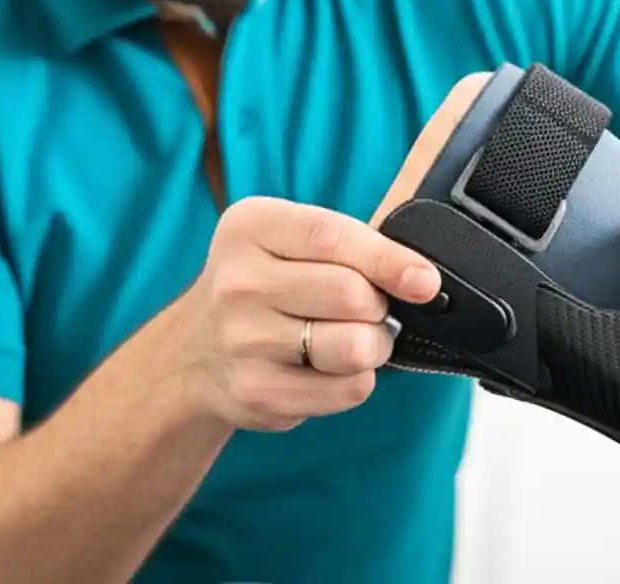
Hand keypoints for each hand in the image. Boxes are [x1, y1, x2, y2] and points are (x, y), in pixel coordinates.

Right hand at [181, 196, 440, 430]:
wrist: (195, 353)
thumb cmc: (264, 287)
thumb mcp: (289, 242)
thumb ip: (351, 246)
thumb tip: (422, 280)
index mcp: (248, 227)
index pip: (332, 237)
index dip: (390, 260)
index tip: (425, 282)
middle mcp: (237, 282)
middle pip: (351, 295)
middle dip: (379, 307)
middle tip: (369, 311)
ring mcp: (242, 340)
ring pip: (355, 347)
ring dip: (373, 347)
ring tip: (353, 340)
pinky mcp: (256, 392)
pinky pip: (347, 389)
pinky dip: (355, 381)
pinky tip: (326, 369)